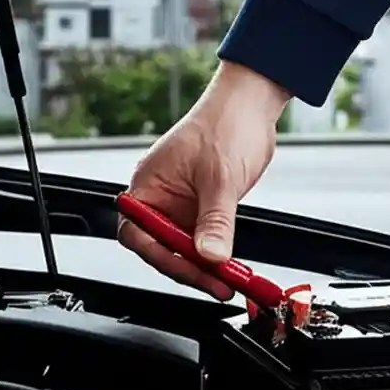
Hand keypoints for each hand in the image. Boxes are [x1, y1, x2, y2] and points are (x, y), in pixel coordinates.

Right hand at [118, 61, 290, 299]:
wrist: (252, 104)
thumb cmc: (226, 123)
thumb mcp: (221, 178)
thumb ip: (215, 221)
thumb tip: (210, 255)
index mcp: (148, 185)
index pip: (138, 233)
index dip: (161, 257)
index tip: (190, 271)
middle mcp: (159, 196)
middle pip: (161, 246)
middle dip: (187, 268)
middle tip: (216, 284)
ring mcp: (181, 202)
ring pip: (184, 245)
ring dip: (204, 265)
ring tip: (228, 280)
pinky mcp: (202, 205)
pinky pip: (203, 237)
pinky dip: (216, 252)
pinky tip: (230, 264)